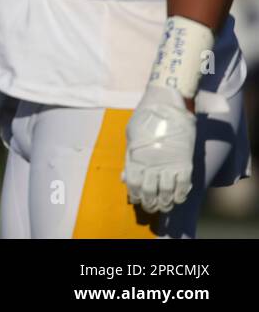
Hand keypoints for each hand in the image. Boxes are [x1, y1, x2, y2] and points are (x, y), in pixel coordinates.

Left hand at [123, 85, 195, 212]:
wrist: (166, 105)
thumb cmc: (144, 118)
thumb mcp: (131, 137)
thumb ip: (129, 158)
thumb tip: (125, 178)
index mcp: (136, 157)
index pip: (134, 185)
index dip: (135, 195)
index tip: (137, 199)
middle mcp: (152, 164)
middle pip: (150, 192)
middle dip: (150, 202)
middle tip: (151, 206)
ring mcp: (170, 164)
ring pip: (167, 192)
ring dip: (166, 202)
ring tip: (164, 205)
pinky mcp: (185, 162)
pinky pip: (184, 184)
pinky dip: (181, 194)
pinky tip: (178, 198)